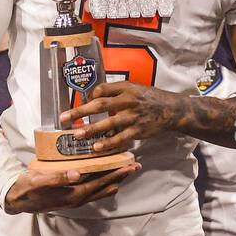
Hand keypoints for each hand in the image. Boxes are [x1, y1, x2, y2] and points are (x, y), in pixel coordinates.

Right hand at [5, 163, 140, 214]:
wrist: (18, 199)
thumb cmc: (29, 187)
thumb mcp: (40, 180)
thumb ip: (58, 178)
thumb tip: (77, 174)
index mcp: (74, 194)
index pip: (101, 182)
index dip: (116, 174)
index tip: (129, 165)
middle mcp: (79, 199)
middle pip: (106, 186)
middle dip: (121, 176)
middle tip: (136, 165)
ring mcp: (77, 199)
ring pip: (102, 190)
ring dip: (115, 179)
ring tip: (126, 170)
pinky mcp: (73, 196)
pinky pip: (94, 190)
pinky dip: (104, 182)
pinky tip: (107, 175)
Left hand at [61, 82, 180, 154]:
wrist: (171, 109)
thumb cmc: (149, 98)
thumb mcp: (134, 88)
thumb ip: (115, 91)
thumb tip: (93, 97)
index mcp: (126, 89)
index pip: (102, 90)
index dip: (89, 97)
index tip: (79, 105)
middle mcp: (128, 101)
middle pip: (100, 105)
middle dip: (80, 112)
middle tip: (64, 118)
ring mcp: (133, 117)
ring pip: (108, 123)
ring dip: (91, 129)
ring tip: (77, 135)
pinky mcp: (138, 131)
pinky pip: (120, 138)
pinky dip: (108, 143)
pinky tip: (97, 147)